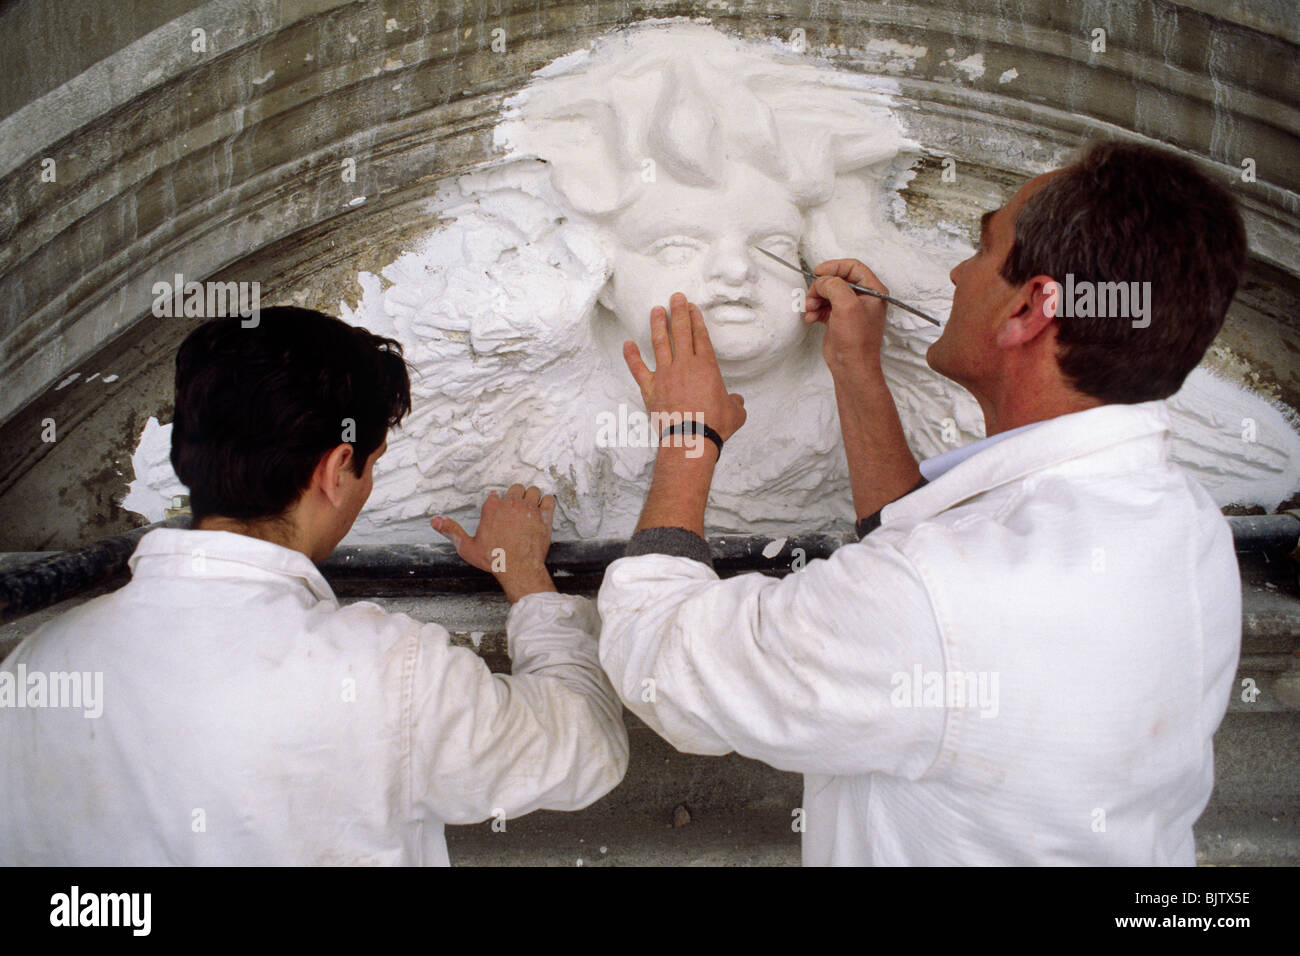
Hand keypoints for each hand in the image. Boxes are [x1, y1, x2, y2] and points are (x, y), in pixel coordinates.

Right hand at [431, 484, 557, 601]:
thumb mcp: (467, 547)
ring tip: (530, 506)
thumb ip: (451, 530)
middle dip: (516, 495)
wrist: (518, 568)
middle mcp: (511, 504)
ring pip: (533, 490)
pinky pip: (549, 499)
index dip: (497, 502)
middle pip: (516, 488)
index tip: (499, 509)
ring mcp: (529, 509)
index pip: (495, 495)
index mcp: (492, 508)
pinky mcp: (544, 517)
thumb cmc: (494, 559)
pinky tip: (543, 509)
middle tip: (516, 508)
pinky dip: (547, 502)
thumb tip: (435, 521)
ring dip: (532, 496)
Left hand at [622, 292, 746, 451]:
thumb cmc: (714, 425)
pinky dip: (631, 356)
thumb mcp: (735, 413)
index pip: (700, 336)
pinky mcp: (650, 388)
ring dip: (657, 325)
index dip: (696, 319)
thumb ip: (735, 402)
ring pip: (660, 343)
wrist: (691, 439)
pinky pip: (638, 368)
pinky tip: (626, 344)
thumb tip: (736, 401)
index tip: (692, 307)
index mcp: (706, 366)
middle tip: (676, 297)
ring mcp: (665, 374)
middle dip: (678, 312)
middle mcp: (684, 365)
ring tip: (656, 310)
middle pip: (681, 332)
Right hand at [804, 258, 889, 368]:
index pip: (854, 267)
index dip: (835, 267)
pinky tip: (811, 318)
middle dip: (821, 287)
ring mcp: (850, 309)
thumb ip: (834, 285)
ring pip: (828, 293)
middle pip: (838, 280)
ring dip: (815, 299)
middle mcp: (863, 299)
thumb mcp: (847, 305)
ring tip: (810, 309)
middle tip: (812, 295)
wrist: (851, 367)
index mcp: (873, 291)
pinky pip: (823, 307)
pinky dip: (815, 310)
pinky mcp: (838, 319)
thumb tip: (823, 280)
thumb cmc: (857, 341)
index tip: (819, 272)